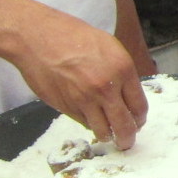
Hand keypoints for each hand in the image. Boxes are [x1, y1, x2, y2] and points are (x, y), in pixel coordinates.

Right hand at [10, 10, 147, 148]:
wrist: (37, 38)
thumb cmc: (73, 36)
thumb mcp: (109, 48)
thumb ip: (122, 73)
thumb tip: (129, 95)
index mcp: (122, 70)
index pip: (139, 106)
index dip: (140, 119)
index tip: (138, 122)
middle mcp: (105, 88)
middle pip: (124, 126)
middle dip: (128, 137)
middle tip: (127, 140)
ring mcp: (84, 100)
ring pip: (102, 131)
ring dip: (108, 135)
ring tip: (109, 134)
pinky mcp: (65, 107)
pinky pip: (83, 123)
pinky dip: (88, 123)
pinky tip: (89, 117)